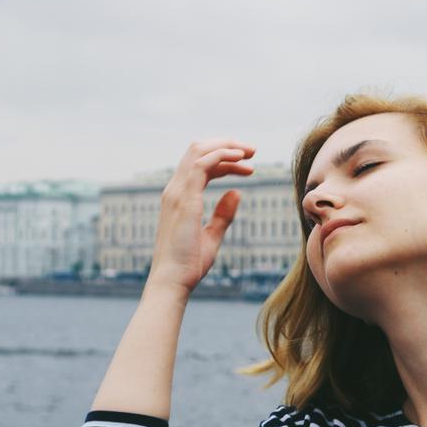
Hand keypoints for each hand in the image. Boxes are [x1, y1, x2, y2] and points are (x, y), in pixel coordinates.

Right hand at [146, 139, 255, 293]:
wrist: (173, 281)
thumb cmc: (188, 264)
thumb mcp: (211, 236)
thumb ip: (222, 215)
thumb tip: (236, 193)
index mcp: (179, 197)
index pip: (200, 165)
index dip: (224, 160)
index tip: (248, 166)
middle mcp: (175, 190)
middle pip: (198, 150)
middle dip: (226, 145)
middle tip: (253, 151)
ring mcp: (177, 192)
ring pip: (199, 151)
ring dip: (227, 147)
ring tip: (251, 152)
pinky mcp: (185, 198)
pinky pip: (202, 164)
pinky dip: (222, 155)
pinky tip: (241, 159)